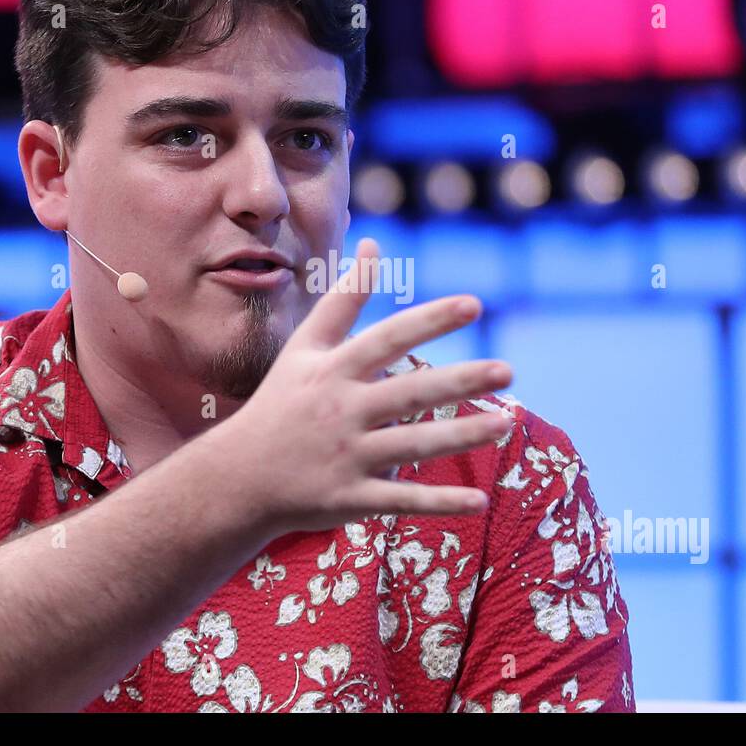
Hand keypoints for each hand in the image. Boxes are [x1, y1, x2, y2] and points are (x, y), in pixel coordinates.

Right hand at [214, 237, 513, 536]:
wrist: (238, 477)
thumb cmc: (280, 403)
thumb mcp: (305, 347)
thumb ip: (343, 298)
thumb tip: (374, 242)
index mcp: (334, 371)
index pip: (388, 339)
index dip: (429, 321)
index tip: (474, 304)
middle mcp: (342, 410)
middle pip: (409, 393)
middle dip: (459, 381)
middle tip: (507, 370)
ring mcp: (347, 456)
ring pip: (413, 444)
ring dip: (461, 436)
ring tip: (507, 424)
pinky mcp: (350, 499)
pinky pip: (401, 501)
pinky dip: (440, 503)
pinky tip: (480, 501)